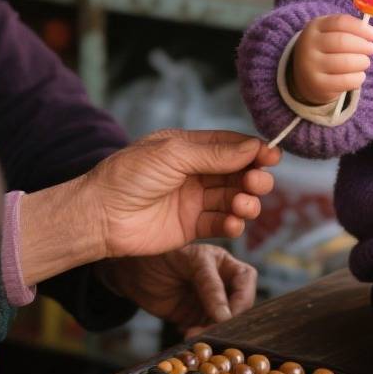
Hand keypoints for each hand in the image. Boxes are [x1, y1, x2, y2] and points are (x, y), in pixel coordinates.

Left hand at [74, 129, 279, 264]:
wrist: (100, 216)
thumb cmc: (128, 176)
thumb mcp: (173, 154)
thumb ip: (215, 153)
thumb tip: (252, 147)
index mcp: (188, 148)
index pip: (230, 145)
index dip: (253, 150)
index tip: (272, 156)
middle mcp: (194, 173)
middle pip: (237, 173)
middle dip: (253, 177)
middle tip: (257, 182)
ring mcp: (193, 201)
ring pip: (233, 198)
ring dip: (246, 201)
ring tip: (243, 204)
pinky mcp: (191, 228)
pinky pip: (222, 224)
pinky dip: (233, 223)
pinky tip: (233, 222)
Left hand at [101, 242, 256, 330]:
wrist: (132, 270)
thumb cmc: (162, 255)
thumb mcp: (189, 262)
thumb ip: (209, 284)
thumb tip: (225, 315)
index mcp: (223, 263)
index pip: (245, 279)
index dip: (241, 298)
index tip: (227, 316)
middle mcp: (221, 283)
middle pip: (240, 304)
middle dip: (229, 319)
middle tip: (215, 330)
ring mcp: (208, 302)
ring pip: (224, 321)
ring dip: (212, 331)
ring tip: (195, 335)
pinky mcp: (194, 317)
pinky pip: (205, 330)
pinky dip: (199, 336)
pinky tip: (188, 335)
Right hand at [292, 14, 372, 104]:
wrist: (305, 76)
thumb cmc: (325, 49)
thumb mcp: (329, 33)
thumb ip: (348, 28)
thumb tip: (371, 32)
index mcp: (314, 27)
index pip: (340, 22)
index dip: (361, 28)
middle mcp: (308, 45)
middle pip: (342, 41)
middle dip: (362, 45)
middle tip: (371, 49)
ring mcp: (311, 66)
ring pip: (345, 62)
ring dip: (362, 62)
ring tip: (365, 62)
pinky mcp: (318, 84)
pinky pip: (345, 81)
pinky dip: (358, 78)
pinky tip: (359, 75)